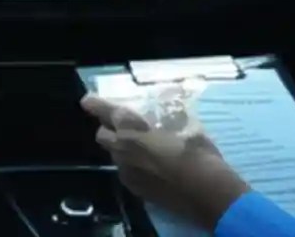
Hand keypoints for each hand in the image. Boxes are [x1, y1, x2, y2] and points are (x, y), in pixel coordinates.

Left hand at [81, 95, 248, 228]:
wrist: (207, 195)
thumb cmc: (198, 156)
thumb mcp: (187, 128)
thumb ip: (171, 118)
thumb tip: (171, 110)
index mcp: (133, 133)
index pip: (109, 113)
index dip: (97, 104)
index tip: (87, 100)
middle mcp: (123, 153)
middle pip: (103, 136)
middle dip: (109, 128)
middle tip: (124, 126)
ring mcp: (127, 174)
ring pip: (115, 155)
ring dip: (121, 148)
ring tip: (142, 147)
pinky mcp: (136, 190)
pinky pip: (126, 172)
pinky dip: (132, 165)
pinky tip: (149, 166)